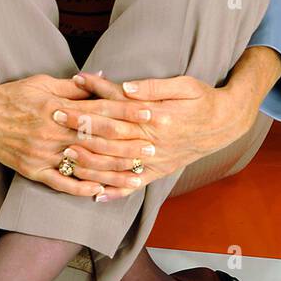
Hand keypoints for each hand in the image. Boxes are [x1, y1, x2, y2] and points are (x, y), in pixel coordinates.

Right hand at [0, 73, 158, 199]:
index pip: (101, 111)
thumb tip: (104, 78)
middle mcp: (53, 133)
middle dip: (128, 145)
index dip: (127, 112)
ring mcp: (43, 154)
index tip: (150, 113)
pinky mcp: (32, 170)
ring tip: (136, 176)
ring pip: (84, 166)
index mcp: (58, 108)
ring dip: (113, 171)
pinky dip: (82, 189)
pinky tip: (101, 192)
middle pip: (98, 141)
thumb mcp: (43, 83)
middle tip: (152, 148)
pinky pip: (60, 184)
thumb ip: (74, 86)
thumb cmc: (12, 95)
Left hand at [51, 70, 255, 191]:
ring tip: (64, 156)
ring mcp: (156, 159)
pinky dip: (116, 192)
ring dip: (90, 161)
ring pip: (117, 164)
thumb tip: (124, 86)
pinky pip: (135, 184)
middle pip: (109, 137)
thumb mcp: (183, 84)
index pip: (113, 111)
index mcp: (156, 117)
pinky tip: (96, 196)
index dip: (87, 107)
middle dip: (79, 131)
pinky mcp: (160, 171)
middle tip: (53, 124)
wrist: (227, 123)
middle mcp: (153, 141)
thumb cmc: (203, 98)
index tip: (64, 102)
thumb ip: (152, 87)